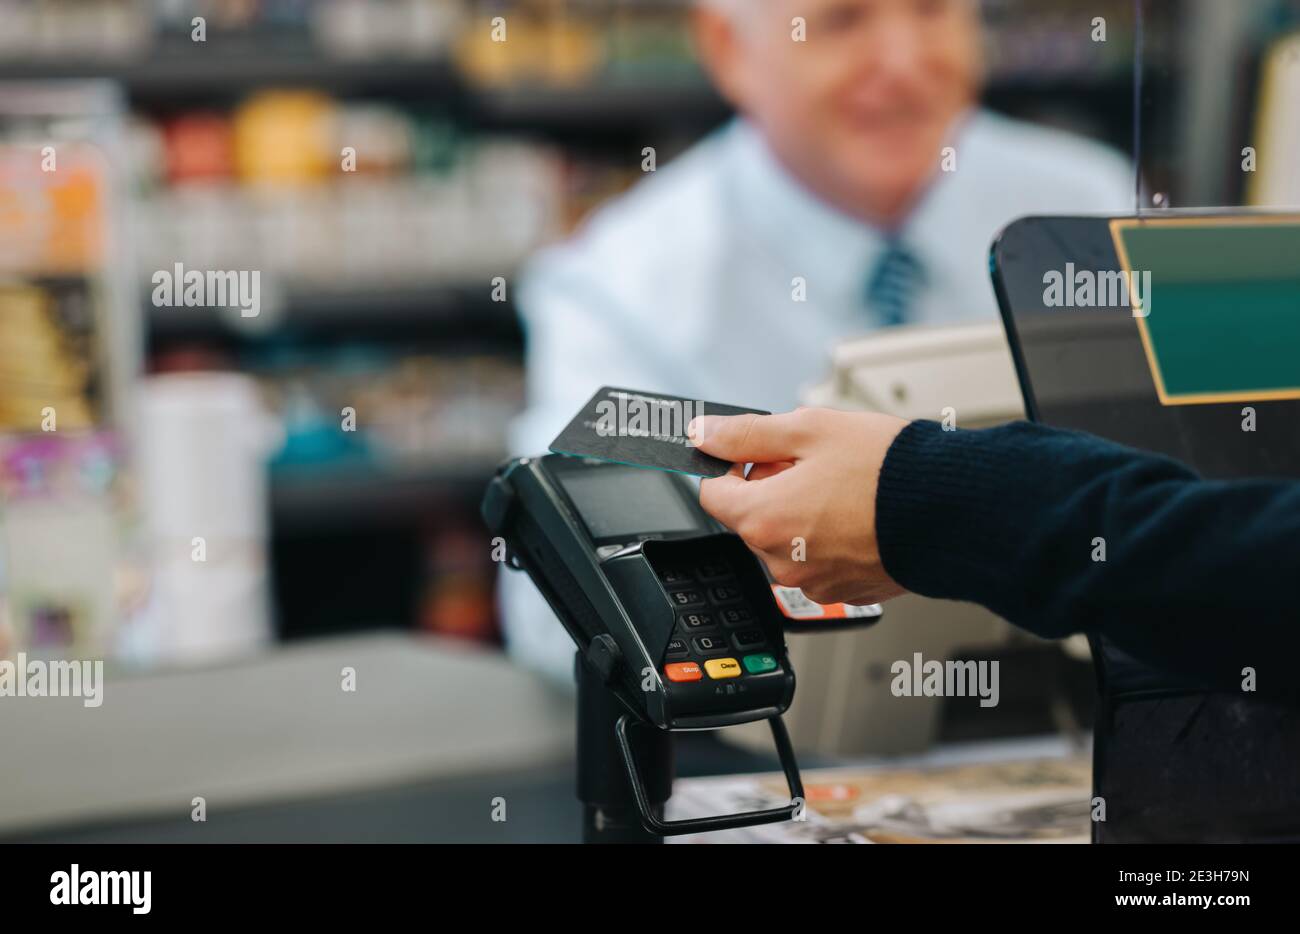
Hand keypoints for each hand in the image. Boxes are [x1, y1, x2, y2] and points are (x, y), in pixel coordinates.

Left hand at [691, 408, 910, 605]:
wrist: (954, 511)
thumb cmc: (889, 470)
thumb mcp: (810, 429)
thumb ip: (747, 434)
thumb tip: (705, 435)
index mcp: (763, 518)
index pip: (712, 493)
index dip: (731, 466)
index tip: (756, 452)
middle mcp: (780, 561)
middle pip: (752, 517)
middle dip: (773, 487)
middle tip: (816, 464)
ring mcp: (812, 582)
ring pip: (785, 540)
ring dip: (801, 513)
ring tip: (846, 489)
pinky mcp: (843, 591)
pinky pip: (818, 560)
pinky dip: (830, 538)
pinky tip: (861, 514)